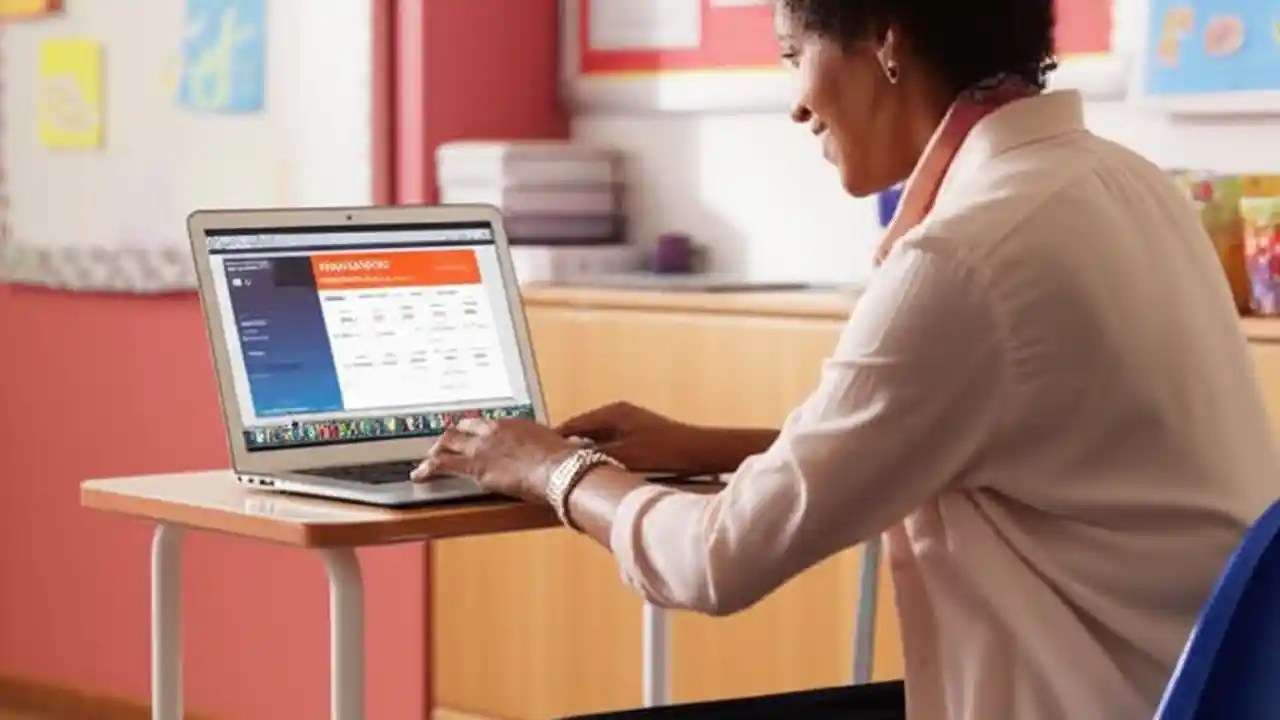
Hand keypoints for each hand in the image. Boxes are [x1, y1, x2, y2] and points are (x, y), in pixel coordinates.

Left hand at [410, 418, 575, 501]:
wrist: (559, 468)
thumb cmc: (565, 460)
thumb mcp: (564, 446)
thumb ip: (564, 444)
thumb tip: (581, 445)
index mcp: (512, 424)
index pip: (485, 424)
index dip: (473, 430)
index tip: (469, 435)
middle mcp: (493, 430)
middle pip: (462, 428)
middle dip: (449, 437)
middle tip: (441, 445)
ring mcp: (482, 446)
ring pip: (448, 443)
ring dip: (436, 451)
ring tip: (427, 460)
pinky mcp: (475, 466)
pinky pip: (443, 464)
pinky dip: (427, 469)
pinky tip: (419, 475)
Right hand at [556, 402, 705, 472]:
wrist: (698, 451)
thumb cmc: (663, 451)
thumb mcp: (623, 457)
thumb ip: (593, 457)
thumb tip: (565, 461)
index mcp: (611, 413)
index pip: (572, 425)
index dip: (553, 441)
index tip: (536, 455)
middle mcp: (617, 413)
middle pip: (582, 432)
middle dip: (567, 450)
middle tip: (549, 468)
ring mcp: (629, 423)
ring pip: (596, 441)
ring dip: (585, 455)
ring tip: (570, 473)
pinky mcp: (638, 435)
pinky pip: (609, 445)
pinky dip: (600, 457)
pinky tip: (597, 473)